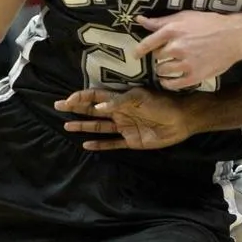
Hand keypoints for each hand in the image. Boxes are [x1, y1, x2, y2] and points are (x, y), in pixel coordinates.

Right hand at [54, 87, 203, 150]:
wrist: (182, 119)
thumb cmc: (162, 104)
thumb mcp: (140, 99)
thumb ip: (118, 102)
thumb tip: (97, 105)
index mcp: (122, 99)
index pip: (96, 96)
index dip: (82, 98)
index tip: (67, 100)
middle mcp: (120, 112)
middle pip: (94, 111)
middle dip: (77, 109)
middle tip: (58, 107)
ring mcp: (125, 127)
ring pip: (99, 126)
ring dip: (84, 126)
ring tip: (67, 125)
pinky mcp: (131, 141)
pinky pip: (112, 143)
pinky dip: (100, 144)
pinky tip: (86, 145)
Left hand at [134, 13, 241, 89]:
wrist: (234, 37)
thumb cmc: (209, 23)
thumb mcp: (185, 16)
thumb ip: (161, 21)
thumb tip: (140, 20)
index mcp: (173, 31)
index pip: (149, 43)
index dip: (140, 50)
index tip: (136, 55)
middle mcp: (177, 47)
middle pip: (157, 56)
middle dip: (161, 55)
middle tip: (170, 53)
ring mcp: (186, 63)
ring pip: (163, 70)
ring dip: (163, 69)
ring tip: (169, 66)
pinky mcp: (194, 76)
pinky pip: (173, 84)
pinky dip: (168, 83)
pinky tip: (168, 80)